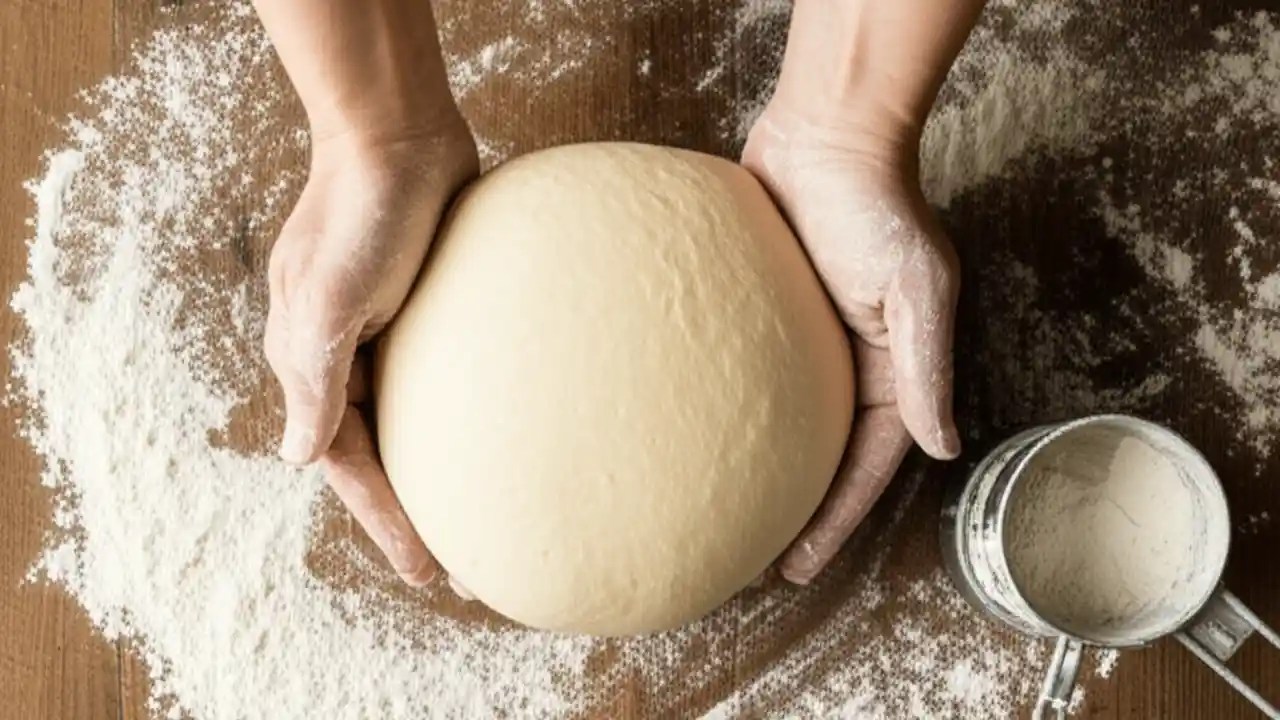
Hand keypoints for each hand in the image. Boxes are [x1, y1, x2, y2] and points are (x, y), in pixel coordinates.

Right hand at [265, 116, 478, 586]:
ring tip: (478, 517)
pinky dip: (456, 420)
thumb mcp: (329, 300)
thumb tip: (298, 460)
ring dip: (437, 472)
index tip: (427, 572)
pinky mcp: (422, 311)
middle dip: (410, 513)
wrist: (397, 133)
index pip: (348, 466)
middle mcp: (339, 356)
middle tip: (456, 567)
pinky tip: (493, 438)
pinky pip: (437, 383)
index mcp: (309, 363)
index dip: (386, 522)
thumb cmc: (361, 213)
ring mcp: (382, 334)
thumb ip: (313, 382)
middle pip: (377, 455)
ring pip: (408, 424)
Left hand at [742, 103, 960, 584]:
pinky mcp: (763, 316)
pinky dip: (734, 417)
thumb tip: (944, 447)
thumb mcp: (915, 288)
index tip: (799, 562)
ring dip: (767, 472)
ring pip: (786, 426)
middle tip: (762, 564)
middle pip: (827, 455)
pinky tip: (702, 442)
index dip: (837, 517)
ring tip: (730, 519)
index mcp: (893, 366)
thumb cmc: (873, 203)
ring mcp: (805, 341)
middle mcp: (851, 362)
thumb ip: (925, 368)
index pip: (869, 462)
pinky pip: (750, 380)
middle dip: (802, 512)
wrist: (822, 134)